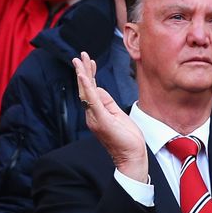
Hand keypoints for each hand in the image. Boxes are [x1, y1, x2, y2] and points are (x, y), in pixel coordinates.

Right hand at [72, 51, 147, 181]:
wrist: (132, 157)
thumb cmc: (127, 139)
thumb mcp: (118, 115)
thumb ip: (107, 102)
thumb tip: (99, 89)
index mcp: (97, 113)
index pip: (91, 90)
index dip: (90, 75)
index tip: (90, 61)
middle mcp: (92, 115)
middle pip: (85, 89)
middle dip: (83, 70)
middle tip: (79, 55)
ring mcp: (95, 118)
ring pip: (87, 92)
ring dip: (84, 75)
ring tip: (80, 61)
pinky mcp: (101, 121)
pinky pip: (92, 102)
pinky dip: (88, 88)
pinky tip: (84, 78)